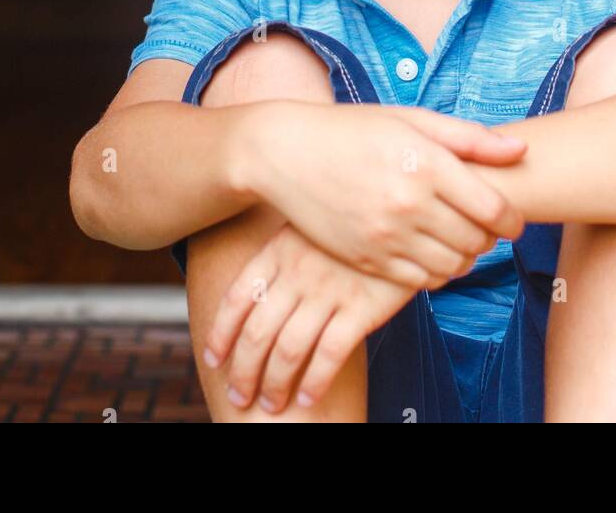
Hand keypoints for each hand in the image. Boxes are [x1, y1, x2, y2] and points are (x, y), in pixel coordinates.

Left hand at [203, 221, 417, 413]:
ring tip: (270, 405)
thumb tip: (253, 294)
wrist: (402, 210)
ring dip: (273, 385)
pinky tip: (306, 400)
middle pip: (257, 334)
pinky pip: (329, 355)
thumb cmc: (351, 221)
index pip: (237, 300)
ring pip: (288, 350)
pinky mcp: (362, 308)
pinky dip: (313, 384)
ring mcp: (329, 291)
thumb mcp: (308, 225)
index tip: (214, 359)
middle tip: (239, 395)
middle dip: (243, 372)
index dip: (221, 334)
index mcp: (278, 251)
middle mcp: (298, 273)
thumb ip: (282, 256)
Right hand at [240, 99, 526, 286]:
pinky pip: (420, 281)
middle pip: (476, 241)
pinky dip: (435, 273)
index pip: (494, 209)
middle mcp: (409, 203)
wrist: (287, 153)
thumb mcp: (412, 119)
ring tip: (459, 241)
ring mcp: (386, 235)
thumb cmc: (354, 130)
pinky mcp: (367, 258)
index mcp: (426, 163)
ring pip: (452, 267)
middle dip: (489, 238)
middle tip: (483, 227)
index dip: (512, 220)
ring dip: (465, 258)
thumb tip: (520, 151)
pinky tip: (430, 253)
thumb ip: (469, 138)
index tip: (511, 219)